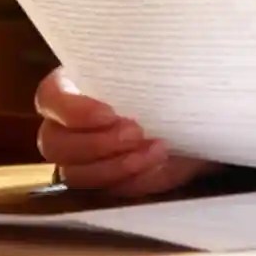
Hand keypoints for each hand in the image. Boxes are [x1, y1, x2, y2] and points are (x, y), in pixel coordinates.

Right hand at [34, 67, 217, 196]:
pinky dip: (137, 179)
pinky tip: (161, 163)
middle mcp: (69, 126)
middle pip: (54, 144)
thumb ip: (145, 68)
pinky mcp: (110, 184)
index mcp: (73, 87)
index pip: (50, 98)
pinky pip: (112, 192)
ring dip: (117, 166)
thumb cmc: (174, 79)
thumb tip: (147, 64)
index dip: (72, 110)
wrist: (205, 112)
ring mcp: (84, 160)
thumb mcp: (160, 67)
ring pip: (77, 175)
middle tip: (136, 132)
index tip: (109, 114)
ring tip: (157, 150)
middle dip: (97, 143)